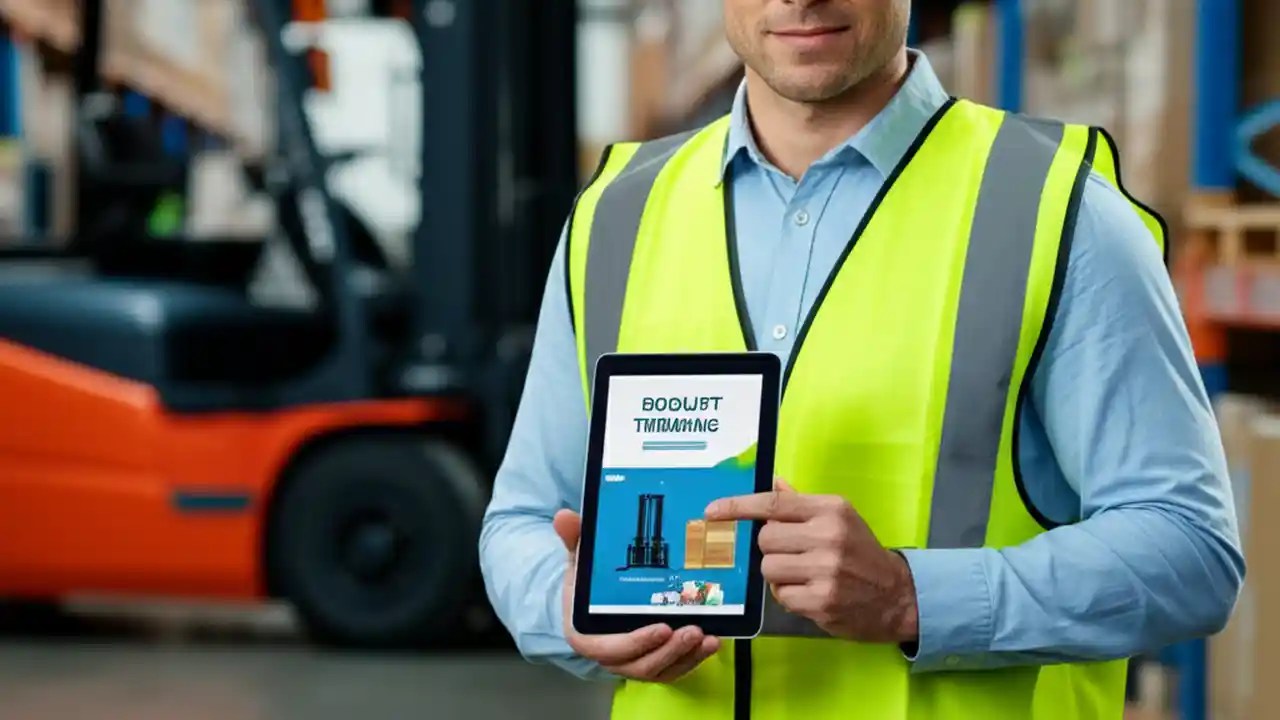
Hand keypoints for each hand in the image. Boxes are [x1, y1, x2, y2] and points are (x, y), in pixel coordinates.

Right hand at [553, 510, 720, 681]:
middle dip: (668, 650)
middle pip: (640, 665)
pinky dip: (693, 659)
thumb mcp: (579, 558)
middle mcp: (609, 656)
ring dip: (685, 656)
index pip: (607, 649)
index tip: (662, 628)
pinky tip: (711, 642)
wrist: (595, 598)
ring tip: (706, 636)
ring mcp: (633, 662)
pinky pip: (674, 669)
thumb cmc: (588, 581)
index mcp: (585, 635)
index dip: (635, 643)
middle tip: (693, 630)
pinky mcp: (654, 662)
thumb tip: (564, 516)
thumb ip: (574, 539)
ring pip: (660, 670)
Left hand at [705, 479, 918, 643]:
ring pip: (768, 568)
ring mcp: (826, 570)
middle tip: (796, 555)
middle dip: (773, 549)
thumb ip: (802, 504)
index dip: (738, 507)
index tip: (712, 511)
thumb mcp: (840, 519)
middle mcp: (828, 535)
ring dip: (779, 575)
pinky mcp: (822, 600)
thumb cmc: (861, 553)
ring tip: (804, 576)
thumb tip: (774, 480)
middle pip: (765, 539)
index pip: (773, 503)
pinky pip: (781, 595)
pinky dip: (790, 597)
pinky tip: (812, 594)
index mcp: (830, 509)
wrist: (897, 596)